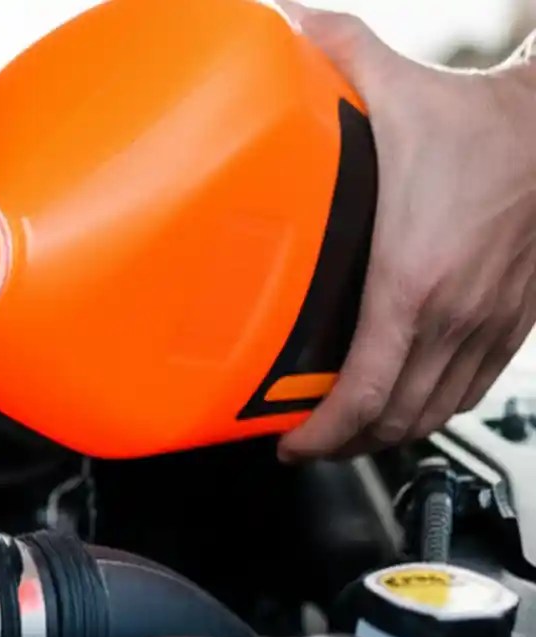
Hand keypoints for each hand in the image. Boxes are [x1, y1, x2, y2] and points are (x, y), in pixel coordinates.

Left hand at [277, 1, 535, 461]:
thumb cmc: (483, 121)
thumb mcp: (394, 83)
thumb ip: (327, 54)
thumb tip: (275, 24)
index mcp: (412, 280)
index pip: (366, 391)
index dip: (322, 433)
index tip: (288, 443)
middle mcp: (454, 316)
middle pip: (397, 419)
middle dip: (345, 444)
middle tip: (305, 443)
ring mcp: (489, 324)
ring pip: (436, 412)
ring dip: (388, 433)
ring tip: (346, 433)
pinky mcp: (514, 321)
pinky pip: (471, 387)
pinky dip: (432, 407)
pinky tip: (406, 401)